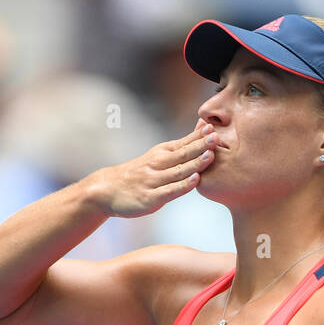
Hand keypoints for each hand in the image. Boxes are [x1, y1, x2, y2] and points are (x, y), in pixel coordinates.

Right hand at [84, 118, 216, 217]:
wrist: (108, 189)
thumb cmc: (139, 173)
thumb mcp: (158, 155)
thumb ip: (182, 146)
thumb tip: (203, 126)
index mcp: (161, 153)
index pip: (183, 143)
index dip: (198, 136)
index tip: (213, 127)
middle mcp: (157, 165)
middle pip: (182, 154)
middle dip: (200, 146)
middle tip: (216, 136)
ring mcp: (154, 181)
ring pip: (178, 171)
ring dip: (194, 163)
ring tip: (210, 155)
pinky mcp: (151, 198)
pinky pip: (170, 191)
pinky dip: (182, 186)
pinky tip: (194, 180)